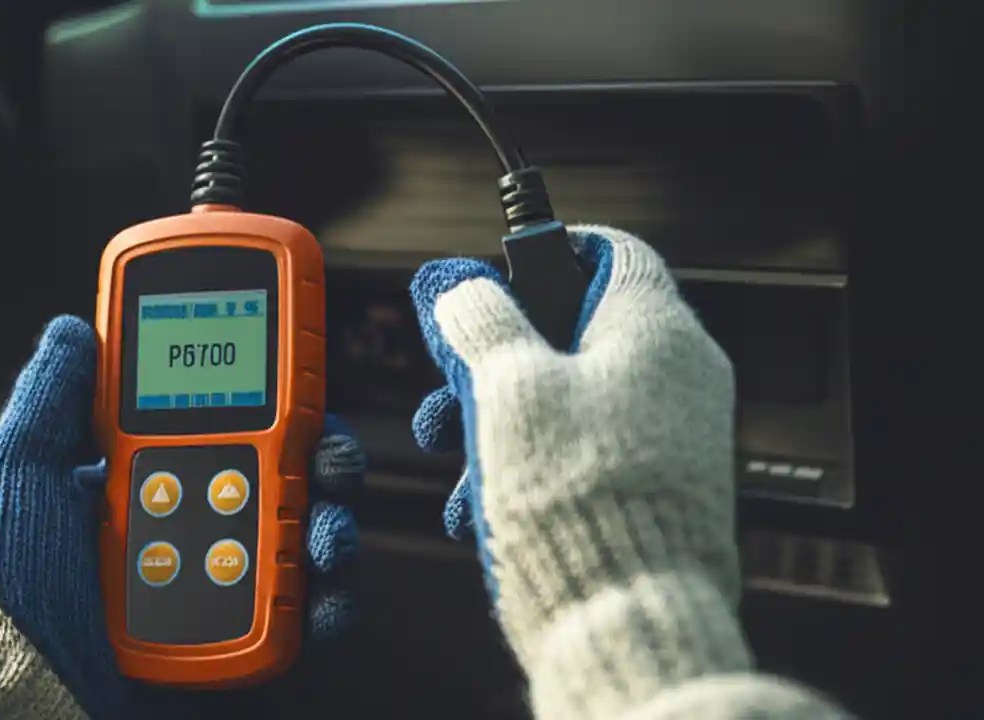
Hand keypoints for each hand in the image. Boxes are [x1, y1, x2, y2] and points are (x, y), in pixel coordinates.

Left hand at [0, 316, 362, 717]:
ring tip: (324, 541)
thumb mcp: (19, 479)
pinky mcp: (239, 644)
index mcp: (149, 483)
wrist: (22, 696)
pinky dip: (329, 607)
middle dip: (326, 465)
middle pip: (287, 480)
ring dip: (334, 529)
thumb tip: (72, 331)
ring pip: (306, 542)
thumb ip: (48, 400)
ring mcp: (221, 585)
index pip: (228, 427)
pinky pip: (305, 618)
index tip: (302, 391)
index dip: (276, 405)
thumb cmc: (7, 594)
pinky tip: (322, 599)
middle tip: (328, 466)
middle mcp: (193, 527)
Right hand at [408, 226, 739, 665]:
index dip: (546, 251)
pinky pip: (587, 454)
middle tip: (454, 378)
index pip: (609, 251)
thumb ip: (481, 321)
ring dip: (503, 416)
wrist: (626, 616)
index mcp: (655, 329)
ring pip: (574, 398)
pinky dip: (534, 463)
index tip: (497, 274)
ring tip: (455, 451)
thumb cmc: (580, 499)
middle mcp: (679, 376)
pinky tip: (484, 498)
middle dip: (500, 354)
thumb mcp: (507, 386)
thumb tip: (460, 288)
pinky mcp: (659, 490)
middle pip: (578, 330)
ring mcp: (674, 436)